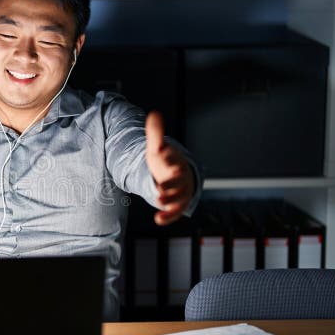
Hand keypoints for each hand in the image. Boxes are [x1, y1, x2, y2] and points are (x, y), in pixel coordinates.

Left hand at [145, 111, 194, 225]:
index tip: (162, 152)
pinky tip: (157, 219)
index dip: (169, 156)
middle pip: (177, 181)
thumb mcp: (158, 148)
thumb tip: (154, 114)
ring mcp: (180, 192)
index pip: (173, 158)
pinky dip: (167, 216)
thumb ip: (155, 134)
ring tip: (158, 201)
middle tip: (161, 186)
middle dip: (170, 183)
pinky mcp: (177, 204)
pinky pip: (174, 212)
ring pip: (177, 197)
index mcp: (175, 162)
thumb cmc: (167, 162)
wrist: (178, 177)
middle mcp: (180, 178)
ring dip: (169, 200)